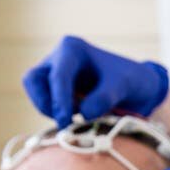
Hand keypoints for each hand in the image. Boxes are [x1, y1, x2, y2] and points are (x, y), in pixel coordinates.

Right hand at [23, 36, 168, 127]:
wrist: (136, 87)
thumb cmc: (129, 81)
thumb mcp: (122, 86)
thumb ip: (104, 98)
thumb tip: (83, 113)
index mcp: (73, 49)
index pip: (58, 75)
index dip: (60, 99)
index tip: (66, 120)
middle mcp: (59, 58)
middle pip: (33, 79)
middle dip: (45, 102)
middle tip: (64, 121)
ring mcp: (54, 73)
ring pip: (35, 91)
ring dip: (48, 109)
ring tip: (74, 118)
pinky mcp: (55, 89)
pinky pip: (44, 102)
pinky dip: (55, 113)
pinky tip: (76, 117)